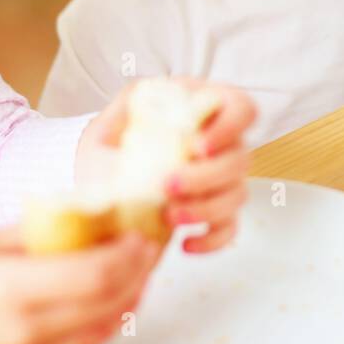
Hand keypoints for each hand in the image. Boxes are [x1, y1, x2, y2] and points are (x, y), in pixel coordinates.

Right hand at [0, 228, 158, 343]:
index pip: (101, 272)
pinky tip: (110, 295)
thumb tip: (78, 213)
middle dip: (142, 269)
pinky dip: (107, 318)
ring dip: (131, 294)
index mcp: (15, 289)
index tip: (143, 229)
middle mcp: (29, 329)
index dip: (133, 251)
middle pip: (113, 299)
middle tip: (152, 241)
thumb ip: (32, 232)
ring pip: (105, 326)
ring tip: (137, 264)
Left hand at [76, 79, 255, 253]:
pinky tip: (185, 243)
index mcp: (202, 112)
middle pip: (240, 158)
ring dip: (207, 209)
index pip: (241, 108)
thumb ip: (127, 106)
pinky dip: (213, 239)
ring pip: (238, 195)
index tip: (198, 146)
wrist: (102, 190)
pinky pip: (230, 227)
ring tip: (168, 216)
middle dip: (206, 177)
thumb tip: (140, 100)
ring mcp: (221, 180)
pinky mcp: (214, 213)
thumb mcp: (113, 119)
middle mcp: (220, 144)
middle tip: (167, 186)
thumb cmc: (110, 150)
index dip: (231, 126)